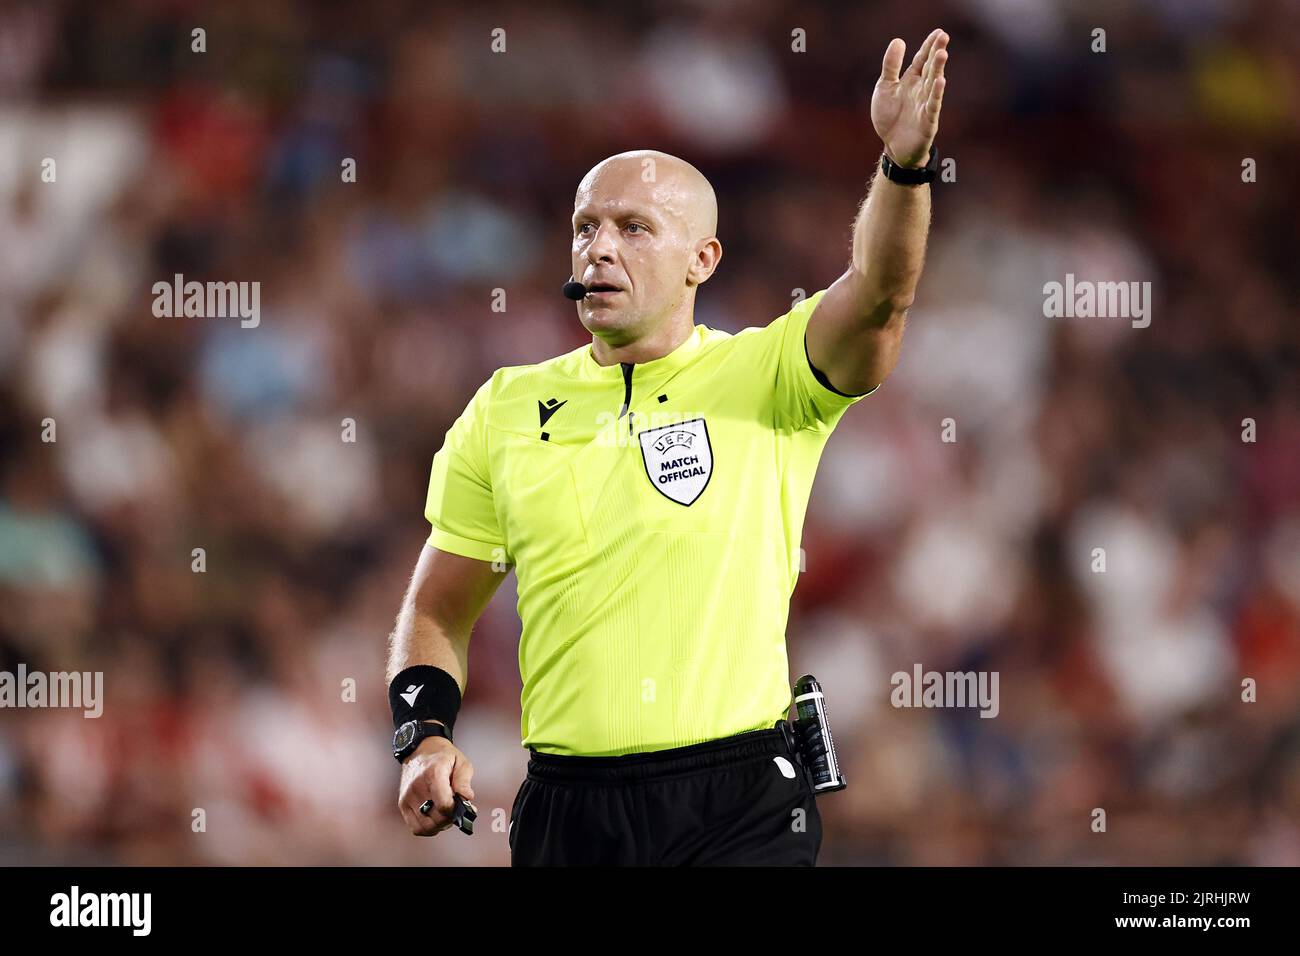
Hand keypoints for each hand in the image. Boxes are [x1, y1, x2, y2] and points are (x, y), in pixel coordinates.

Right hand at [397, 735, 475, 835]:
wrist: (420, 748)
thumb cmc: (442, 756)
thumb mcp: (461, 762)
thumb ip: (464, 782)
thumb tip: (467, 799)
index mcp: (433, 775)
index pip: (444, 805)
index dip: (456, 811)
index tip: (462, 806)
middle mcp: (417, 787)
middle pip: (436, 818)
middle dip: (450, 819)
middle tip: (456, 811)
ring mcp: (408, 797)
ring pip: (425, 827)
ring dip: (439, 826)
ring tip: (445, 814)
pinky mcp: (403, 804)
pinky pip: (415, 827)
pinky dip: (427, 828)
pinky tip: (435, 818)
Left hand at [872, 28, 948, 167]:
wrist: (892, 146)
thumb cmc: (890, 118)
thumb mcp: (885, 88)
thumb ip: (891, 66)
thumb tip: (898, 40)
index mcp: (912, 81)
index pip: (922, 60)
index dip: (929, 46)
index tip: (938, 32)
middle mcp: (922, 90)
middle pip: (930, 68)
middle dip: (936, 53)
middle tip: (944, 36)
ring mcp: (926, 105)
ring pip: (934, 84)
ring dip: (938, 69)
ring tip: (942, 54)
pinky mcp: (928, 121)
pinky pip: (933, 106)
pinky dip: (936, 94)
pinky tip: (941, 82)